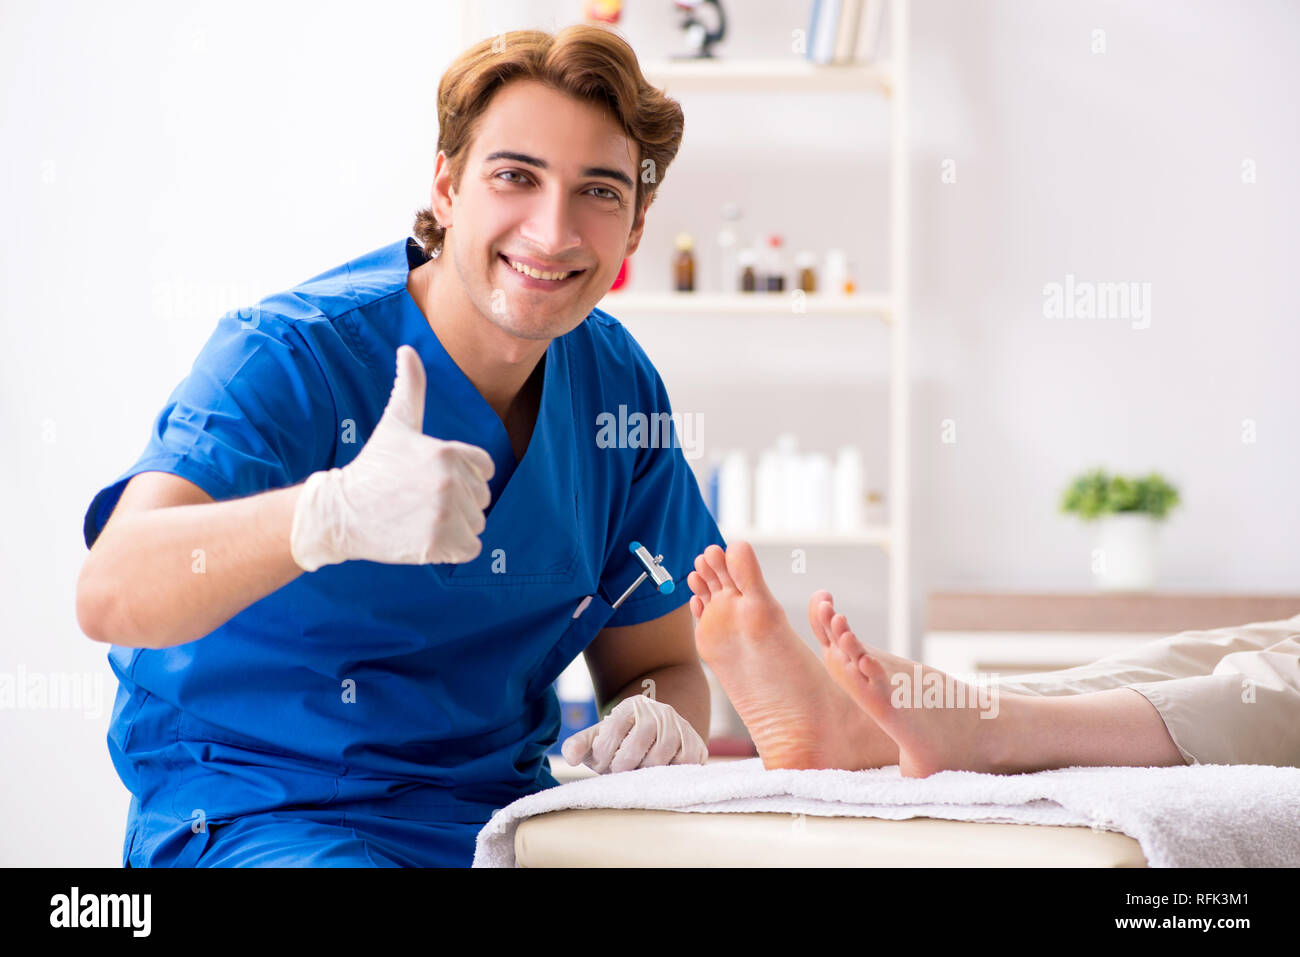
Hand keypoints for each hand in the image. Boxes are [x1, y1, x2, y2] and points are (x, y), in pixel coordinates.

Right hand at [290, 344, 495, 570]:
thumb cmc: (372, 467)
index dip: (463, 475)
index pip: (485, 469)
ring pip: (477, 525)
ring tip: (420, 518)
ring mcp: (445, 513)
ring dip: (455, 527)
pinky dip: (453, 549)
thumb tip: (408, 349)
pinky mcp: (438, 543)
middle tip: (419, 500)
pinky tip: (425, 538)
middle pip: (482, 498)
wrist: (340, 512)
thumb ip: (410, 387)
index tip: (431, 479)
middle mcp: (451, 481)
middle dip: (458, 502)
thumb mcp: (395, 424)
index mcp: (448, 452)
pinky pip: (471, 549)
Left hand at [561, 694, 708, 773]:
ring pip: (663, 753)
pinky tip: (657, 777)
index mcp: (632, 706)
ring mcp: (680, 726)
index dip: (605, 751)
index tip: (601, 763)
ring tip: (636, 775)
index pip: (616, 726)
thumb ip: (579, 745)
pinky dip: (669, 773)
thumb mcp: (599, 739)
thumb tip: (571, 757)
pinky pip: (685, 762)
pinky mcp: (696, 744)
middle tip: (618, 773)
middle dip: (624, 762)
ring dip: (645, 770)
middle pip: (641, 738)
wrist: (655, 739)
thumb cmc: (621, 743)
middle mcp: (659, 711)